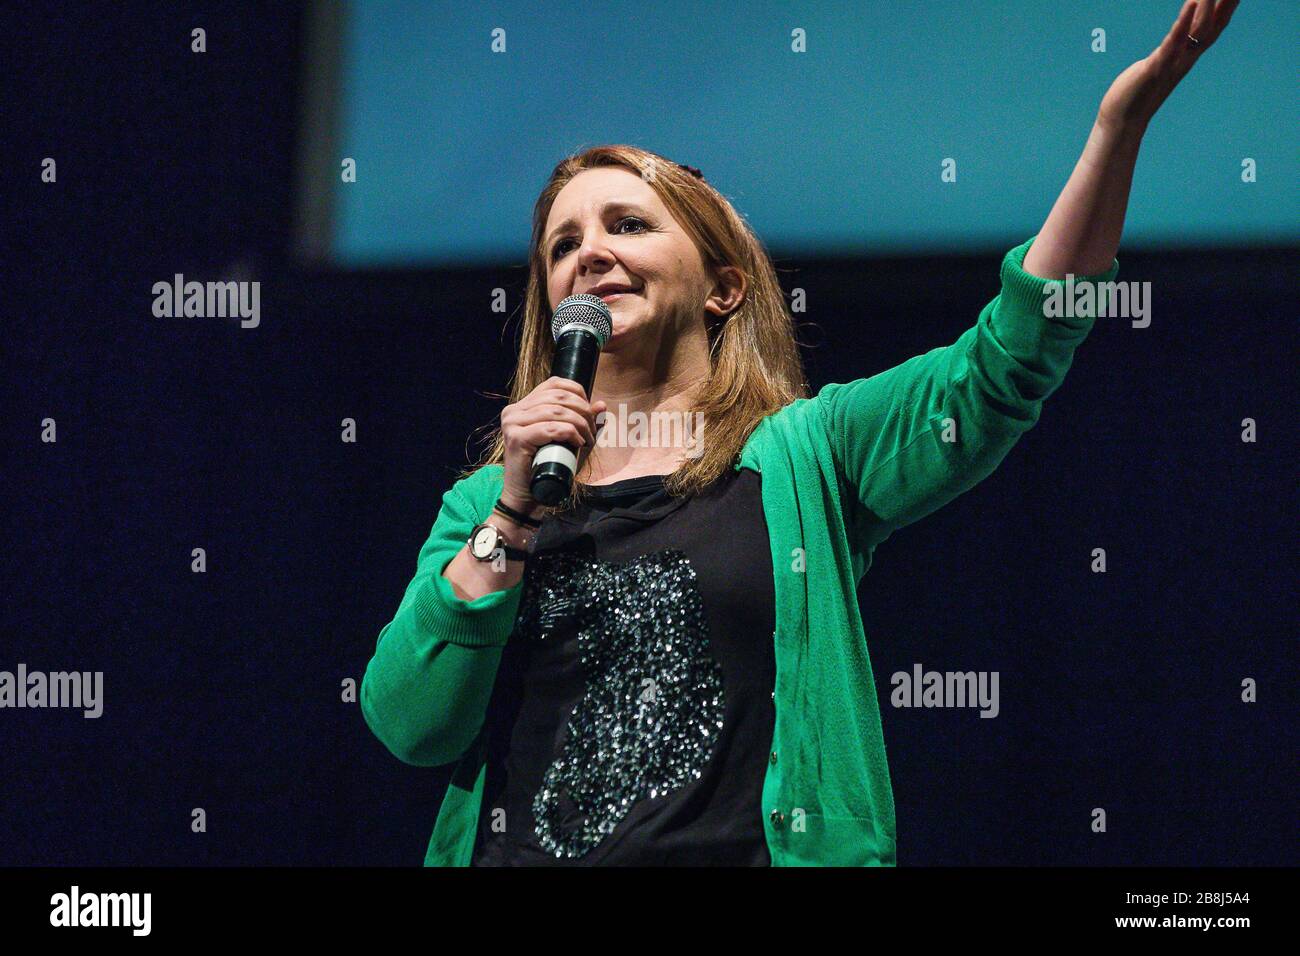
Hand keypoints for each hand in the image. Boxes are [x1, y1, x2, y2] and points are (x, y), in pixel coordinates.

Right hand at [498, 376, 606, 512]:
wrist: (528, 496)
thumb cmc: (549, 467)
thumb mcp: (570, 440)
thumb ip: (584, 422)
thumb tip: (601, 405)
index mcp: (523, 405)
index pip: (554, 383)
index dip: (578, 393)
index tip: (590, 412)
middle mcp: (514, 410)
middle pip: (558, 396)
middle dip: (583, 411)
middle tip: (592, 431)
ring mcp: (512, 423)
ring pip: (556, 412)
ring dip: (579, 424)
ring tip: (587, 440)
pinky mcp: (516, 438)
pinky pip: (550, 428)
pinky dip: (570, 433)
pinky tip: (578, 443)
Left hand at [1096, 0, 1239, 134]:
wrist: (1122, 121)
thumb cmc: (1137, 91)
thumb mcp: (1160, 63)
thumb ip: (1172, 48)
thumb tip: (1178, 35)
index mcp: (1188, 55)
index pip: (1215, 26)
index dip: (1229, 6)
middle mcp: (1187, 58)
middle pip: (1215, 25)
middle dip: (1228, 3)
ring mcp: (1174, 63)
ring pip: (1198, 31)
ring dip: (1208, 6)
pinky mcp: (1156, 67)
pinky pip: (1174, 42)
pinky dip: (1184, 22)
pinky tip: (1191, 3)